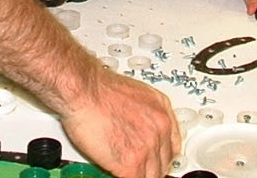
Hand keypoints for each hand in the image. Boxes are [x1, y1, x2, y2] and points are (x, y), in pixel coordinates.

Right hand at [59, 68, 179, 177]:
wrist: (84, 91)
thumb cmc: (98, 88)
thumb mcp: (134, 94)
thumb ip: (144, 115)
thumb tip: (139, 129)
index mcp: (162, 110)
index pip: (172, 144)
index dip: (160, 153)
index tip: (154, 158)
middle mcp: (160, 128)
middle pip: (164, 161)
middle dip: (150, 164)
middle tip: (136, 164)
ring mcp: (148, 147)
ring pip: (152, 174)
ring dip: (139, 173)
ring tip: (124, 167)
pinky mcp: (132, 164)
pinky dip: (124, 176)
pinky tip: (117, 171)